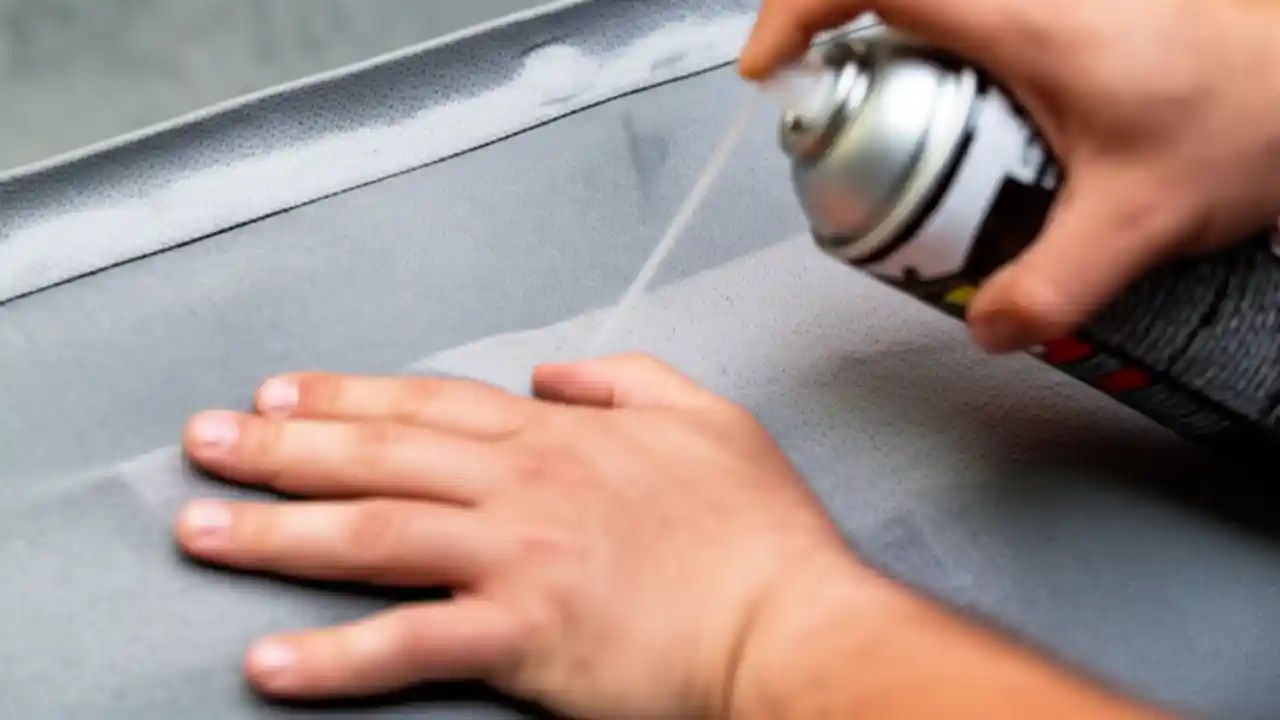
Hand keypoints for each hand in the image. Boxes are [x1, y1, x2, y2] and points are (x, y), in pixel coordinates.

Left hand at [173, 355, 863, 717]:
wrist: (789, 622)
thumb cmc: (756, 531)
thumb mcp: (706, 416)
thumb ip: (626, 379)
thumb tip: (556, 373)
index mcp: (559, 437)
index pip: (428, 404)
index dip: (346, 395)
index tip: (281, 393)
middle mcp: (521, 487)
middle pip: (378, 457)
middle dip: (280, 446)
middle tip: (204, 442)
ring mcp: (515, 558)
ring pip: (371, 534)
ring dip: (276, 533)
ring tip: (199, 532)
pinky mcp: (522, 635)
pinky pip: (410, 644)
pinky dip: (334, 658)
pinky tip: (270, 665)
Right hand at [740, 0, 1279, 352]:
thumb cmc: (1259, 105)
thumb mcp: (1142, 218)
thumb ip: (1054, 285)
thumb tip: (986, 322)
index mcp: (1025, 17)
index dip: (798, 12)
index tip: (767, 67)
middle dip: (846, 53)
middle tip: (855, 128)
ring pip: (936, 5)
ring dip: (903, 57)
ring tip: (927, 140)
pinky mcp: (1072, 10)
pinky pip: (979, 16)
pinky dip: (952, 57)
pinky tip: (995, 126)